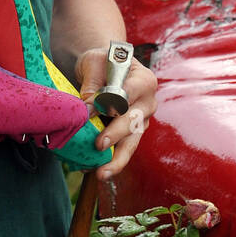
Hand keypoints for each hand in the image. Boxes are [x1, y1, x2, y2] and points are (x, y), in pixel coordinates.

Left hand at [75, 48, 157, 180]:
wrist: (106, 69)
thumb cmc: (102, 63)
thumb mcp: (95, 63)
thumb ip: (92, 83)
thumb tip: (87, 108)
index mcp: (144, 81)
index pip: (129, 93)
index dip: (112, 103)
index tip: (92, 110)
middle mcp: (148, 103)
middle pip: (133, 121)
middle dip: (115, 134)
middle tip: (98, 145)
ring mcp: (142, 121)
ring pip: (132, 143)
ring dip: (117, 160)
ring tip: (102, 173)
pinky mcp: (132, 134)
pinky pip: (122, 150)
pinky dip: (109, 161)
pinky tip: (94, 170)